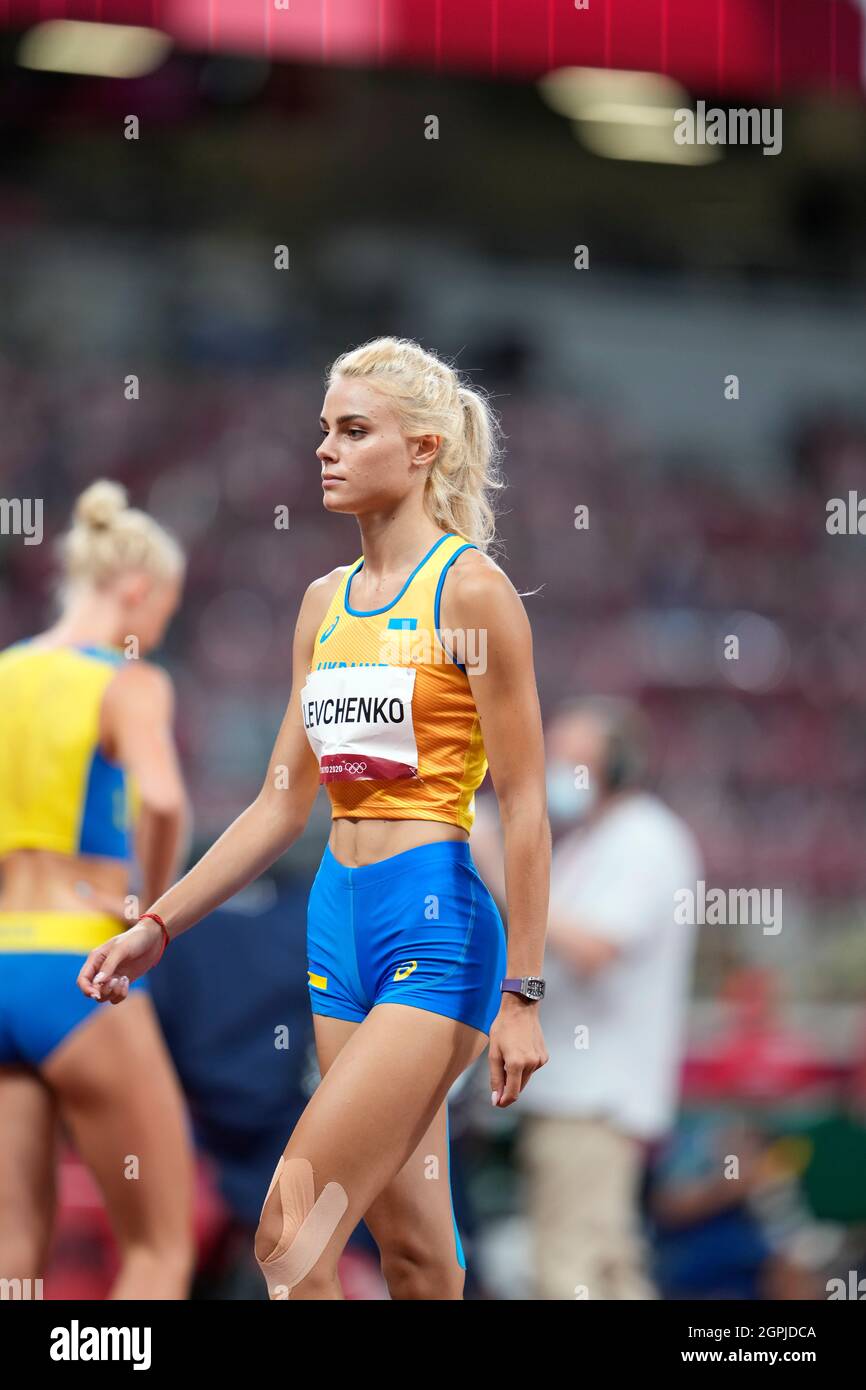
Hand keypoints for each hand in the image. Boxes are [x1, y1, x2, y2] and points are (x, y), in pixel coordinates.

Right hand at [76, 919, 164, 1004]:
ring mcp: (112, 976)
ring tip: (124, 979)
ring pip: (105, 996)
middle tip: (116, 980)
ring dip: (114, 992)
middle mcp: (101, 970)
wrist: (153, 938)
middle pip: (93, 991)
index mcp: (95, 959)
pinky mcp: (123, 981)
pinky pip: (116, 996)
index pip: (82, 980)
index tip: (97, 994)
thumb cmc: (135, 939)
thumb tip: (97, 983)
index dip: (86, 989)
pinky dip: (121, 993)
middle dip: (103, 991)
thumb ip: (108, 966)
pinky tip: (127, 981)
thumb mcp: (120, 950)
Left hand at [488, 992, 547, 1106]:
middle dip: (508, 1087)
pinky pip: (532, 1069)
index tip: (497, 1102)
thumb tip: (496, 1099)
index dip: (504, 1101)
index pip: (512, 1093)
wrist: (520, 1009)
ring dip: (516, 1075)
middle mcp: (531, 1064)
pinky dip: (524, 1067)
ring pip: (526, 1078)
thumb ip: (495, 1078)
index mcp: (517, 1064)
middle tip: (499, 1074)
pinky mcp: (544, 1056)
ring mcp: (540, 1060)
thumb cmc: (503, 1028)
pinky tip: (519, 1052)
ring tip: (508, 1057)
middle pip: (519, 1087)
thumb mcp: (493, 1053)